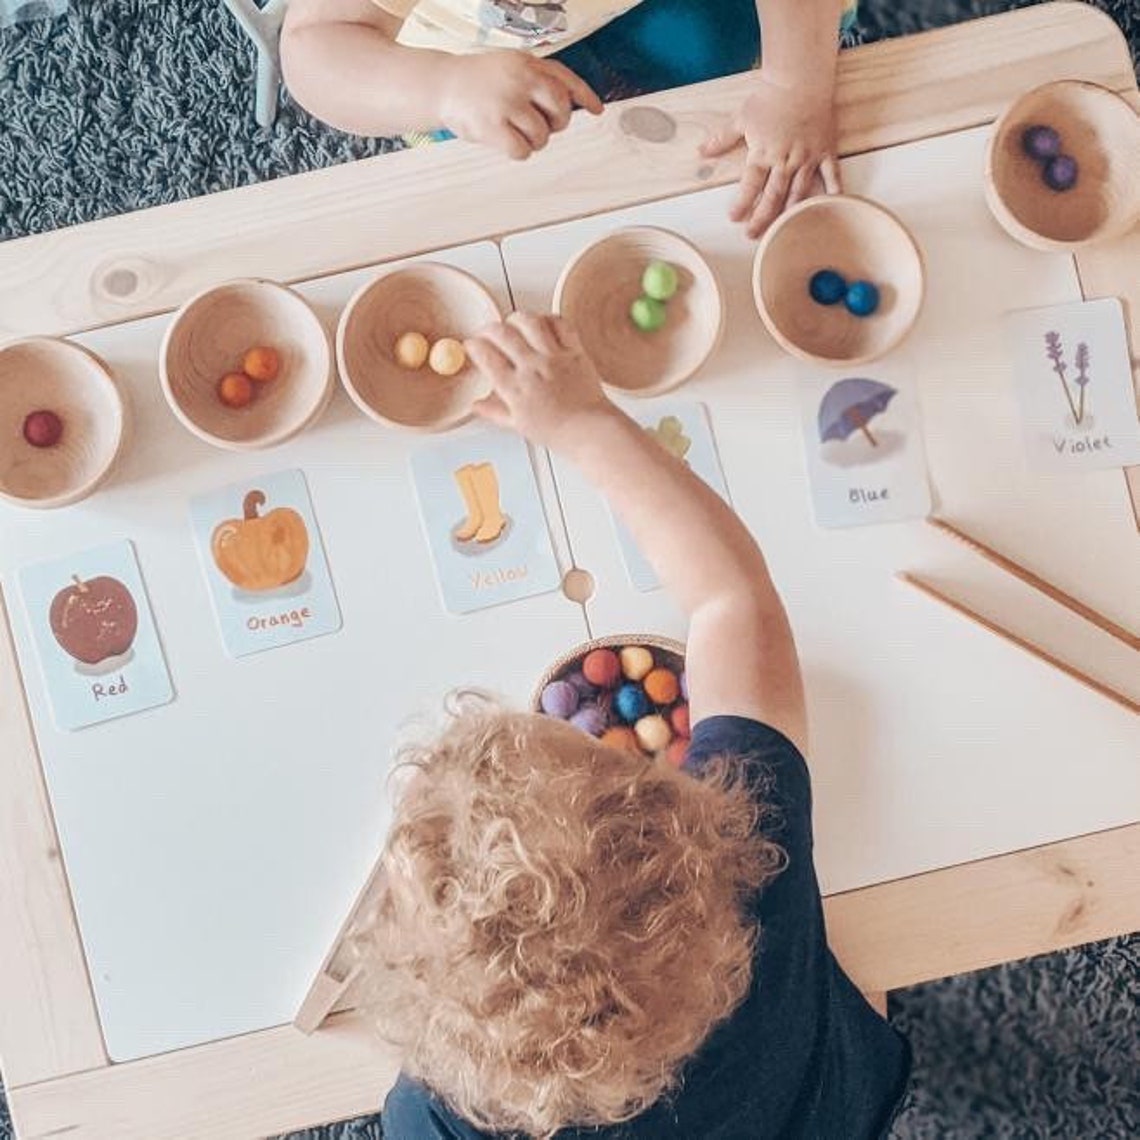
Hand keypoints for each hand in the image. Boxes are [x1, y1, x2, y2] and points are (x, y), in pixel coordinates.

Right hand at [437, 52, 602, 160]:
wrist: (440, 85)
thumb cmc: (479, 81)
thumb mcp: (510, 66)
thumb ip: (538, 77)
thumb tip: (574, 102)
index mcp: (527, 62)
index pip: (565, 78)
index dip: (584, 95)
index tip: (597, 110)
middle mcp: (520, 79)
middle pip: (560, 111)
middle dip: (555, 124)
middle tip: (538, 125)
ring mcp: (506, 102)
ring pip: (542, 136)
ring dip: (532, 141)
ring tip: (513, 131)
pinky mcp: (492, 126)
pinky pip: (522, 151)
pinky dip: (518, 152)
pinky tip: (504, 141)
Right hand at [465, 313, 611, 449]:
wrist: (589, 430)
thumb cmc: (557, 430)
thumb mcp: (518, 425)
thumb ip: (494, 411)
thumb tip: (476, 406)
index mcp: (515, 388)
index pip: (486, 356)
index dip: (473, 346)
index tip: (471, 345)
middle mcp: (532, 368)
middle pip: (502, 334)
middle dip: (488, 328)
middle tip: (487, 332)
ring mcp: (554, 357)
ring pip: (530, 322)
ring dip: (516, 318)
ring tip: (512, 322)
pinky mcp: (574, 351)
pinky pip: (560, 324)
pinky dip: (548, 318)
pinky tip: (542, 324)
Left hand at [700, 74, 840, 237]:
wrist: (801, 79)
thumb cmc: (770, 97)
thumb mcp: (740, 118)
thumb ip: (721, 139)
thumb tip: (701, 151)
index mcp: (763, 153)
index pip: (749, 186)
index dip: (741, 205)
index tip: (734, 218)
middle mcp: (785, 160)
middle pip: (772, 197)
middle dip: (762, 218)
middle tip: (753, 235)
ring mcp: (807, 158)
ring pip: (798, 192)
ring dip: (790, 213)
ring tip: (784, 229)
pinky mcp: (826, 151)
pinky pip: (832, 175)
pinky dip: (833, 191)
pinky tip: (832, 207)